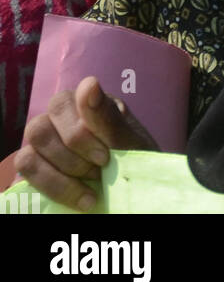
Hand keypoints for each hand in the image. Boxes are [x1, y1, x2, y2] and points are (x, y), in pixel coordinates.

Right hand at [14, 76, 157, 210]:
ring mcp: (44, 147)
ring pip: (27, 156)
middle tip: (101, 170)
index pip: (61, 104)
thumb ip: (107, 117)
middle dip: (72, 158)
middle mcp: (58, 120)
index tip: (105, 156)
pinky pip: (25, 178)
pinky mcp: (37, 173)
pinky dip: (52, 188)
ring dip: (62, 177)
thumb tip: (89, 82)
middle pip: (38, 129)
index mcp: (84, 103)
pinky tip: (79, 198)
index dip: (78, 133)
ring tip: (92, 189)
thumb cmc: (136, 161)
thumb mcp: (129, 142)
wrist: (138, 190)